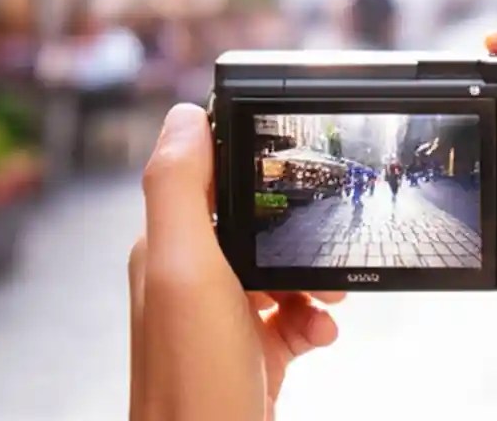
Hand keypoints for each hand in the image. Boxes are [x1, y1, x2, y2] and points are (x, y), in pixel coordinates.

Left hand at [129, 104, 344, 419]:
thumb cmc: (195, 382)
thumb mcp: (188, 271)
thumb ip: (179, 189)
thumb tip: (186, 114)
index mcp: (167, 248)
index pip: (209, 175)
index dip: (253, 166)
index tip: (297, 168)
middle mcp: (190, 279)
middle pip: (255, 223)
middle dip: (299, 233)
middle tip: (326, 255)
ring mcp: (221, 318)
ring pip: (280, 270)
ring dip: (315, 279)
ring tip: (329, 301)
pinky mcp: (250, 353)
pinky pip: (292, 317)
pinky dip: (315, 320)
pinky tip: (320, 333)